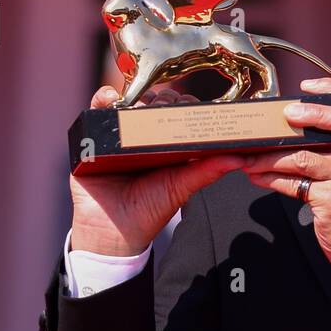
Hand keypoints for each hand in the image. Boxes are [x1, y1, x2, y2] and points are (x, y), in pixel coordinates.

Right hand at [69, 85, 245, 256]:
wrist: (112, 234)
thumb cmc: (148, 211)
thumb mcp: (180, 188)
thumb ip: (207, 171)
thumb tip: (239, 159)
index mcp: (167, 144)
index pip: (179, 114)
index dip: (186, 105)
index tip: (194, 103)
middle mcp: (143, 136)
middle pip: (153, 104)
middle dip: (163, 99)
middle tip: (168, 106)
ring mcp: (117, 135)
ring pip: (127, 104)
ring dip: (136, 96)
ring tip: (142, 105)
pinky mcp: (92, 139)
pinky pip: (96, 112)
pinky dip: (102, 99)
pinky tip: (109, 96)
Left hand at [241, 78, 330, 285]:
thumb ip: (320, 154)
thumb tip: (280, 135)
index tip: (306, 86)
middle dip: (309, 115)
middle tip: (281, 117)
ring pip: (305, 157)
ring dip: (270, 157)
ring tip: (248, 159)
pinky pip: (297, 184)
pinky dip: (273, 180)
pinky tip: (257, 178)